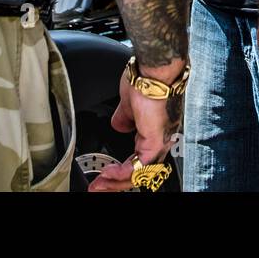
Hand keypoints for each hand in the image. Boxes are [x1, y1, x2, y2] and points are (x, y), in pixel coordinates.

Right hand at [87, 62, 182, 191]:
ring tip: (99, 184)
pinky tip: (107, 173)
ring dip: (115, 181)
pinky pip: (138, 166)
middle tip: (98, 186)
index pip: (138, 159)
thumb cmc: (146, 78)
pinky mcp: (155, 142)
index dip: (120, 169)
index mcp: (155, 130)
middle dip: (115, 181)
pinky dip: (120, 172)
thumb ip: (124, 117)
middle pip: (139, 171)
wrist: (154, 71)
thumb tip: (119, 125)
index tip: (103, 173)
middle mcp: (160, 139)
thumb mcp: (129, 102)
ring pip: (139, 173)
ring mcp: (159, 142)